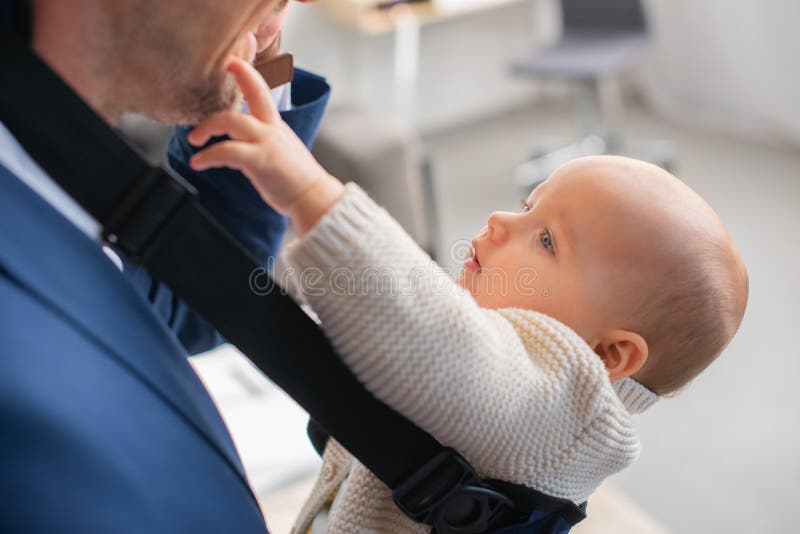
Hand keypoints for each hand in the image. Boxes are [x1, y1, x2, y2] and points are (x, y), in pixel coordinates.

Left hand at [188, 57, 342, 233]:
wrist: (313, 198)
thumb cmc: (294, 179)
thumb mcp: (278, 150)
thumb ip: (259, 139)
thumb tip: (237, 138)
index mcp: (275, 125)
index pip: (261, 90)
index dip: (247, 73)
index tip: (232, 60)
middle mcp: (272, 128)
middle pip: (254, 92)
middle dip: (238, 76)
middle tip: (210, 75)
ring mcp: (267, 143)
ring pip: (232, 120)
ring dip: (207, 127)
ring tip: (194, 139)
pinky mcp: (261, 161)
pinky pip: (227, 151)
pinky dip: (208, 155)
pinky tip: (197, 162)